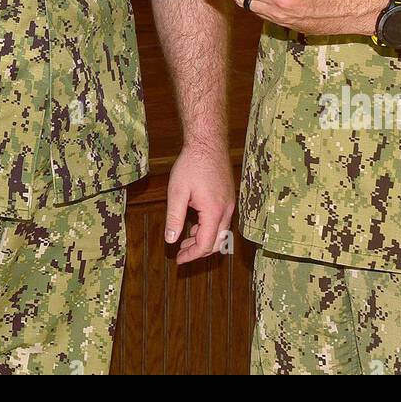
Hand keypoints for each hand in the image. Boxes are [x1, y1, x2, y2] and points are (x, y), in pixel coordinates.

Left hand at [164, 140, 235, 264]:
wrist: (207, 142)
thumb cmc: (192, 164)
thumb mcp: (177, 192)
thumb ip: (174, 218)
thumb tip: (171, 240)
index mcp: (214, 211)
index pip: (206, 244)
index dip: (192, 255)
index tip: (178, 259)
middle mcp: (226, 210)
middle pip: (217, 242)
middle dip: (199, 250)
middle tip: (181, 252)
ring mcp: (229, 204)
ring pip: (220, 232)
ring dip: (204, 239)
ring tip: (185, 238)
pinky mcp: (228, 197)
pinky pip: (221, 221)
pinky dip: (209, 228)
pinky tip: (195, 223)